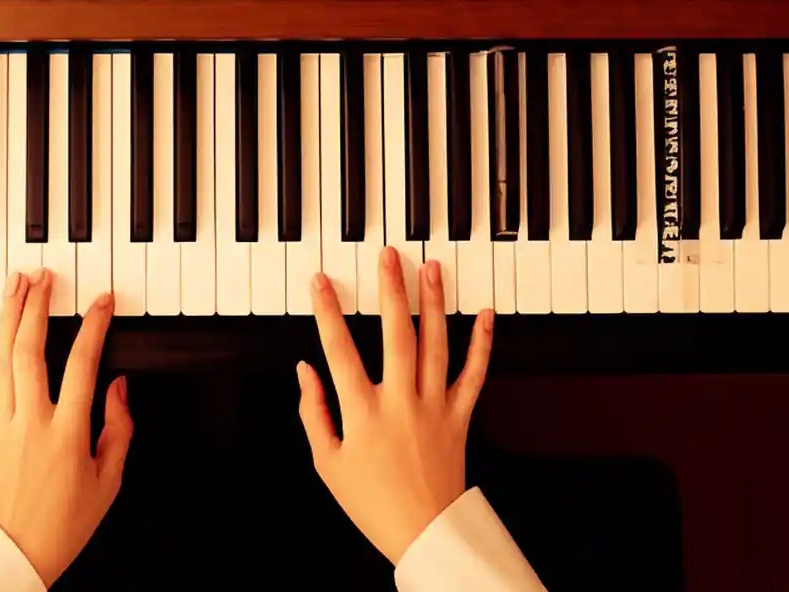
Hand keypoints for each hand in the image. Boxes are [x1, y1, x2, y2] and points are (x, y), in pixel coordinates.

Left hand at [0, 268, 132, 587]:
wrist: (16, 552)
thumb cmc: (64, 524)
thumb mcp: (109, 480)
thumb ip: (119, 429)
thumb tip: (118, 386)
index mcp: (67, 434)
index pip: (82, 365)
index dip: (94, 326)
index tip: (102, 301)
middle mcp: (30, 423)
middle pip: (30, 350)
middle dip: (39, 306)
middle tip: (47, 276)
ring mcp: (1, 425)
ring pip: (1, 358)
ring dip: (9, 314)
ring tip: (18, 282)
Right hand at [298, 247, 492, 564]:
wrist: (423, 532)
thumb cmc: (371, 502)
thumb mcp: (326, 462)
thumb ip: (314, 412)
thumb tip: (304, 371)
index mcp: (363, 414)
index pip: (340, 351)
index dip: (327, 313)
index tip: (321, 282)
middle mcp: (401, 403)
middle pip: (396, 336)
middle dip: (391, 291)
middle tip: (388, 256)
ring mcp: (434, 407)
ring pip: (436, 345)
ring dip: (433, 303)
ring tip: (431, 267)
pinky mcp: (460, 416)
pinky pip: (475, 374)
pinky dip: (482, 343)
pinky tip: (484, 313)